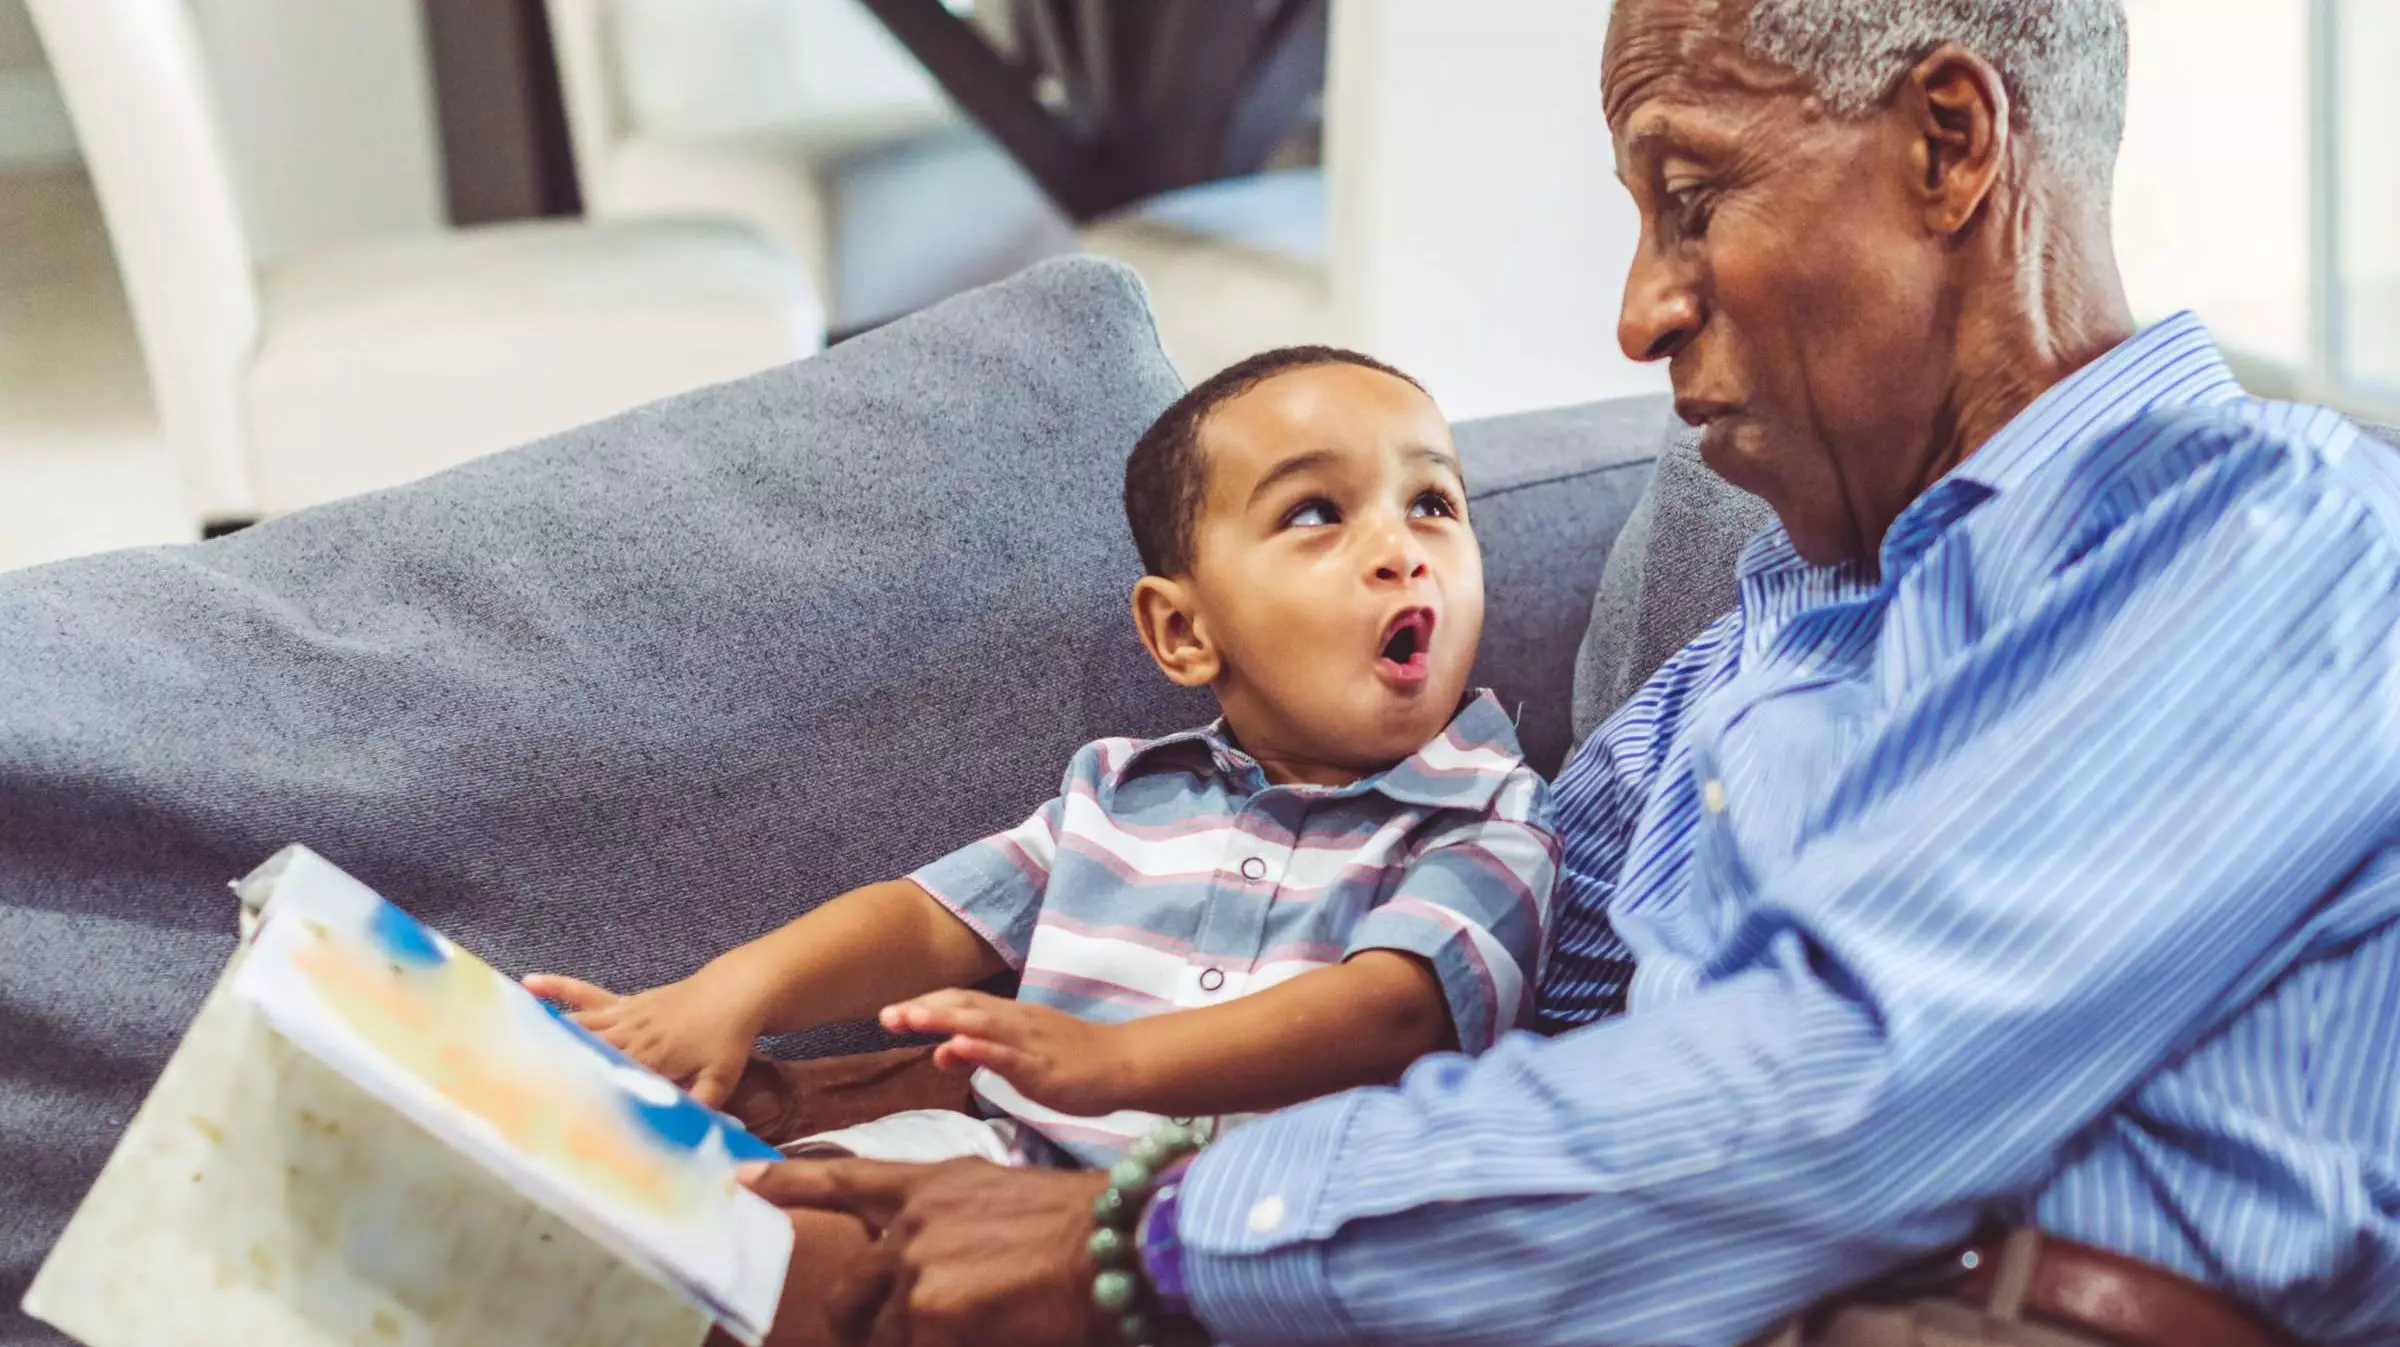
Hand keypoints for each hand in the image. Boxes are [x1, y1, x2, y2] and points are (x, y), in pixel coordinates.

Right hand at [523, 968, 764, 1108]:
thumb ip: (705, 1109)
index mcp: (648, 1058)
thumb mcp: (720, 1080)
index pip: (605, 1079)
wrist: (738, 991)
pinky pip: (587, 995)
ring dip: (542, 1031)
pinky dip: (559, 989)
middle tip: (504, 1079)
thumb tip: (697, 1143)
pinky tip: (530, 984)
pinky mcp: (627, 1002)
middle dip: (545, 1066)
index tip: (542, 1109)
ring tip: (499, 1040)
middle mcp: (629, 1035)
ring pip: (577, 1024)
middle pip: (580, 1052)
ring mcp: (625, 1014)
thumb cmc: (730, 1038)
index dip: (575, 1093)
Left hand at [744, 1158, 1111, 1346]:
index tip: (736, 1180)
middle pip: (852, 1289)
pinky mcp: (926, 1311)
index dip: (786, 1183)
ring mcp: (914, 1267)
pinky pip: (910, 1346)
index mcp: (930, 1184)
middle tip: (879, 1334)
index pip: (844, 1180)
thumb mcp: (997, 1200)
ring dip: (911, 1338)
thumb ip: (949, 1224)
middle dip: (860, 1324)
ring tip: (962, 1325)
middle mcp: (911, 1221)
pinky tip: (983, 1334)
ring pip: (881, 1330)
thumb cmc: (1073, 1225)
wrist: (1110, 1240)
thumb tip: (928, 1263)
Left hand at [880, 990, 1137, 1116]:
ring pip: (982, 1025)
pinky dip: (981, 1048)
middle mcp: (1015, 1022)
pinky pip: (1008, 1055)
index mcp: (1009, 1017)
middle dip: (924, 1010)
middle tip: (885, 1016)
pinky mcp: (1043, 1066)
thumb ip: (979, 1052)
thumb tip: (941, 1051)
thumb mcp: (1017, 1057)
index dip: (926, 1005)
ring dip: (944, 1020)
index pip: (961, 1004)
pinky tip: (958, 1046)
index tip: (891, 1013)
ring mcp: (1029, 1042)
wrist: (1124, 1063)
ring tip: (911, 1019)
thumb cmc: (1072, 1059)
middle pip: (964, 1008)